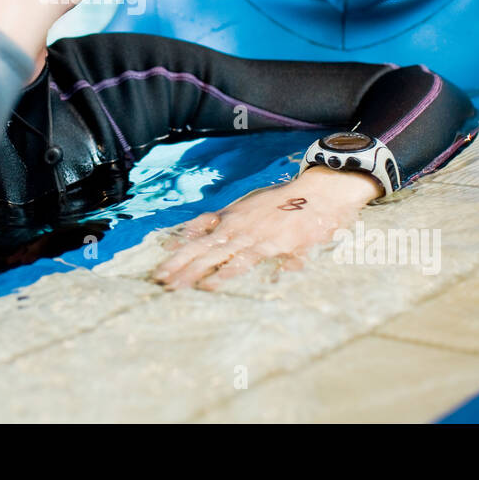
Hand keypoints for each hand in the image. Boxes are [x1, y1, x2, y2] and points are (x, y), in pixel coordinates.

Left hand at [151, 166, 381, 289]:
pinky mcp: (274, 246)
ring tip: (179, 287)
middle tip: (160, 282)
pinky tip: (215, 284)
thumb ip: (220, 221)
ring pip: (220, 257)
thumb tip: (190, 233)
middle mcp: (238, 227)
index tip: (160, 269)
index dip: (178, 254)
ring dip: (198, 272)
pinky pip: (248, 262)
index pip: (197, 238)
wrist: (318, 192)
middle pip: (203, 249)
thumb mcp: (247, 207)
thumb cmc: (284, 202)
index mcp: (231, 219)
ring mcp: (254, 237)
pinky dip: (230, 273)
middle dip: (180, 267)